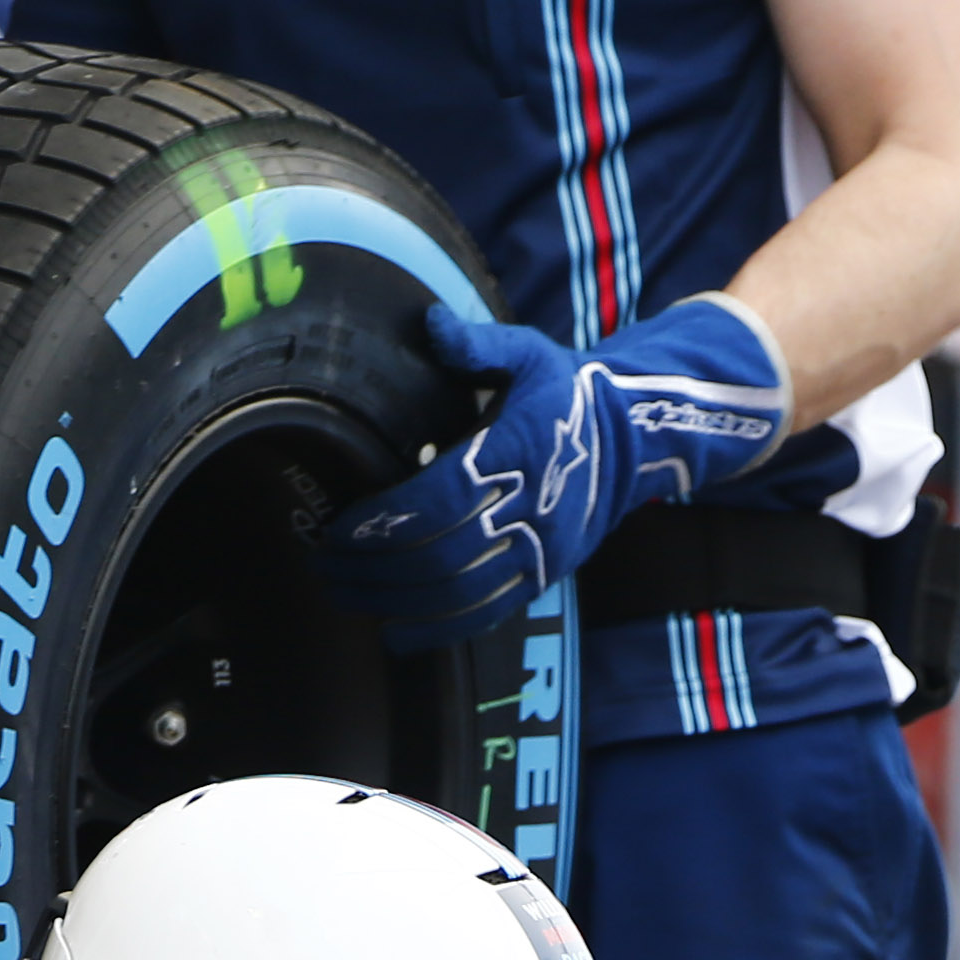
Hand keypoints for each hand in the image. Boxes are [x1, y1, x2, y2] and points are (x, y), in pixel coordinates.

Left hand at [311, 298, 789, 646]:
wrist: (633, 442)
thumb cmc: (565, 393)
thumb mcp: (527, 354)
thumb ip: (475, 345)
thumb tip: (430, 325)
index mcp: (515, 453)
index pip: (441, 499)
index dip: (386, 521)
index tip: (340, 529)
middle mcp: (528, 510)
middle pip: (442, 555)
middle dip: (377, 567)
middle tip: (327, 566)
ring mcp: (538, 551)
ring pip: (459, 593)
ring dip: (396, 601)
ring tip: (346, 596)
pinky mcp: (542, 578)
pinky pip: (486, 615)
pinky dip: (438, 631)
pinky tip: (396, 634)